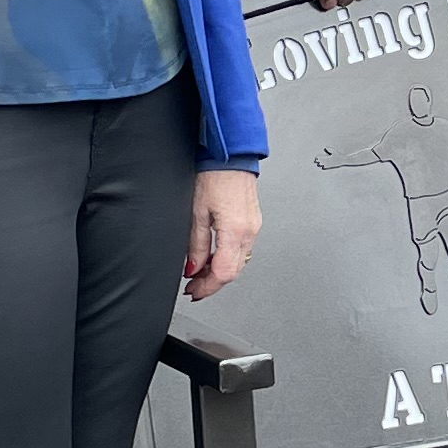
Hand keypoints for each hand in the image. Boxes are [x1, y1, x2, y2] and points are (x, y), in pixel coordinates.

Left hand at [186, 169, 261, 296]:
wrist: (230, 156)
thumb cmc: (213, 175)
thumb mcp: (196, 212)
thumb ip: (196, 245)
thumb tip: (192, 268)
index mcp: (235, 231)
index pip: (224, 273)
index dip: (207, 287)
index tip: (193, 292)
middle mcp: (249, 232)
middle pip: (233, 271)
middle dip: (211, 282)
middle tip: (193, 286)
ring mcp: (254, 227)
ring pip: (238, 262)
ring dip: (219, 270)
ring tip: (199, 271)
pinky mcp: (253, 221)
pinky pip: (242, 249)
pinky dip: (226, 257)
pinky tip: (213, 255)